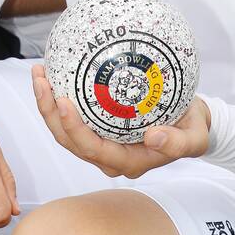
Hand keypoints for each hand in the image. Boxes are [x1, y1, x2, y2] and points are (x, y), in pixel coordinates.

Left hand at [31, 64, 208, 178]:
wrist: (191, 122)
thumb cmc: (192, 128)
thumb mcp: (195, 137)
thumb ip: (179, 143)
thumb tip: (153, 138)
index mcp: (128, 161)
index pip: (92, 149)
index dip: (73, 128)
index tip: (63, 100)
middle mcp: (109, 156)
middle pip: (69, 140)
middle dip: (49, 112)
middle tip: (41, 80)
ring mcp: (102, 142)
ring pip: (65, 129)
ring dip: (47, 103)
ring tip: (39, 73)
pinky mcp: (99, 127)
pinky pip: (73, 115)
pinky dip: (59, 96)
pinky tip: (52, 72)